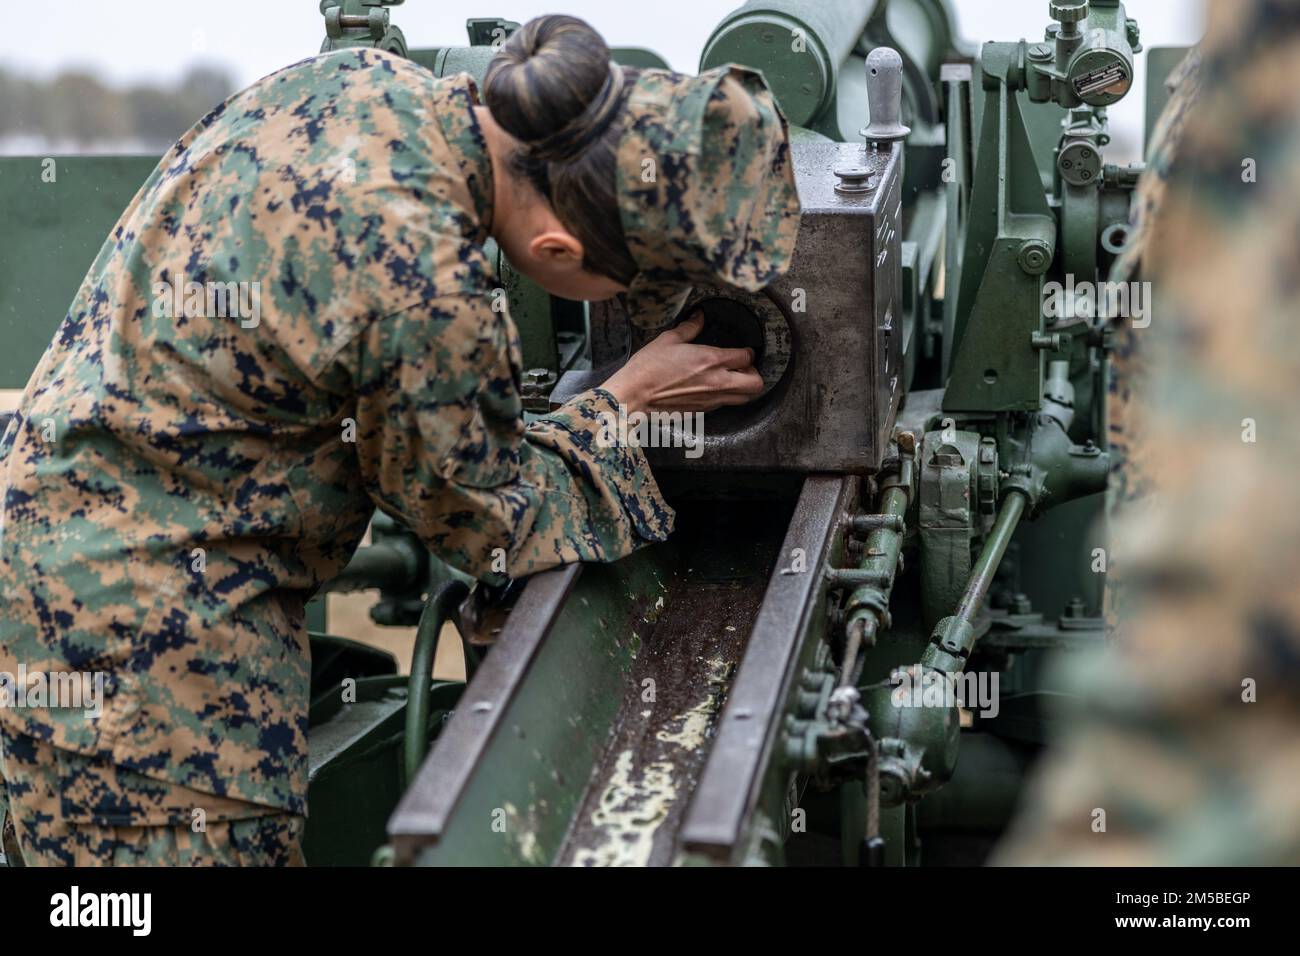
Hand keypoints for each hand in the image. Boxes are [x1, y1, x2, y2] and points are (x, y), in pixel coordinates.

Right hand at [601, 313, 763, 414]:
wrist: (635, 396)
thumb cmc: (649, 368)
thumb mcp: (669, 339)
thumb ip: (690, 327)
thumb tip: (699, 316)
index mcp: (712, 360)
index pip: (747, 357)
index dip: (748, 352)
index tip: (742, 351)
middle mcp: (717, 383)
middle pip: (755, 384)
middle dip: (754, 374)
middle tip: (743, 368)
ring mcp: (711, 400)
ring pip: (744, 398)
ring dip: (743, 388)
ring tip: (732, 379)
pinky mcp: (703, 412)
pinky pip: (725, 405)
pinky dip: (726, 397)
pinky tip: (712, 388)